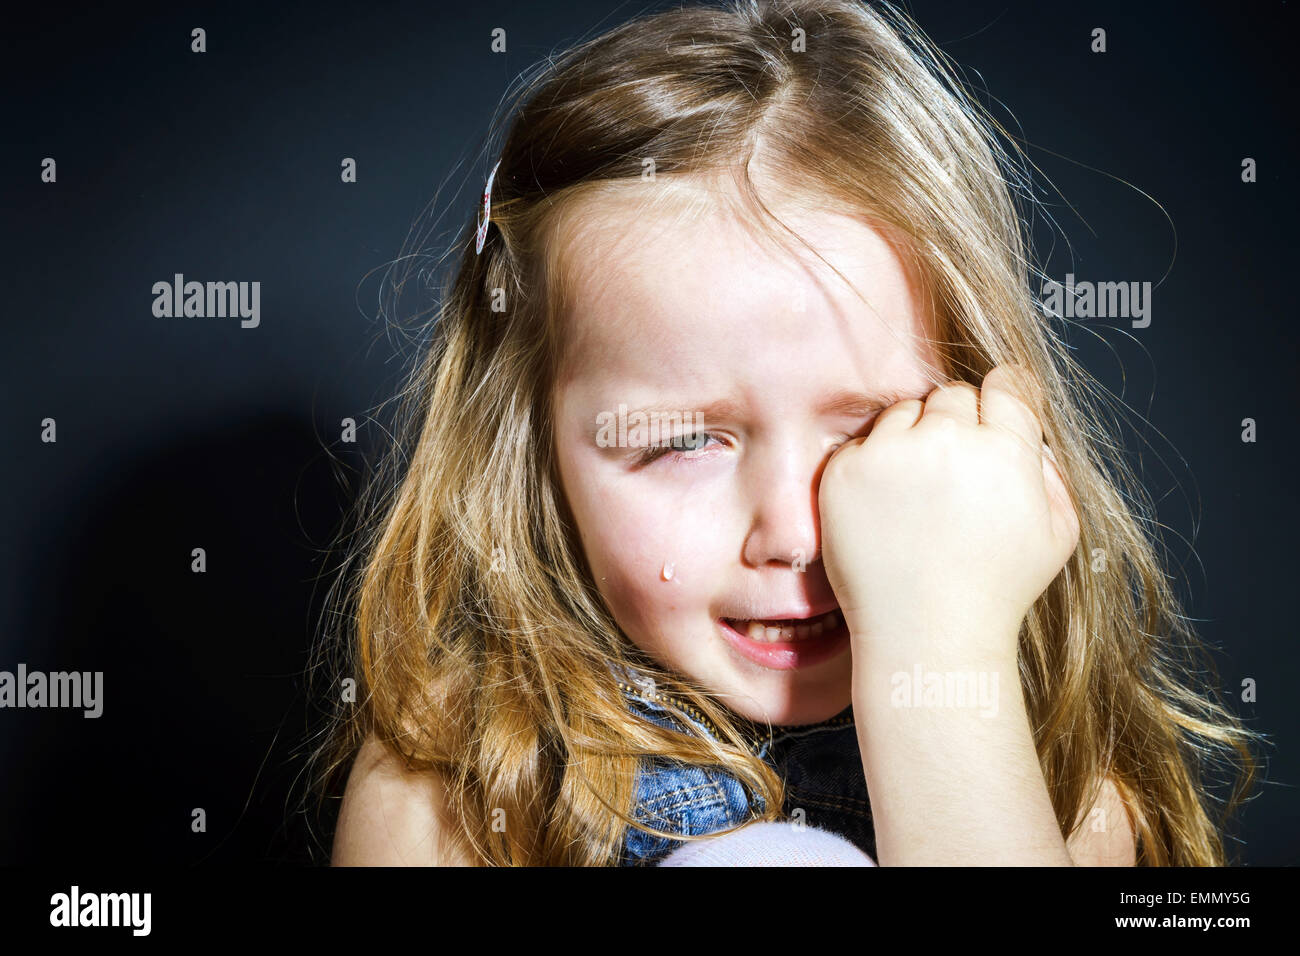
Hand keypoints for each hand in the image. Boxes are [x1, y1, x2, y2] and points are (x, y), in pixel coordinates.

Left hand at [817, 365, 1079, 663]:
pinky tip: (888, 508)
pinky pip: (863, 443)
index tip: (995, 416)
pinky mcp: (843, 472)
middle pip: (952, 396)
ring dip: (913, 440)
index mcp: (1004, 449)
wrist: (928, 635)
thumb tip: (1030, 431)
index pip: (1006, 384)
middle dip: (957, 425)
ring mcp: (888, 454)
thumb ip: (1052, 469)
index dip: (1003, 400)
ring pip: (904, 413)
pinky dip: (874, 466)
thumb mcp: (1058, 531)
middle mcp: (945, 441)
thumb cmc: (996, 589)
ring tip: (920, 496)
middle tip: (955, 474)